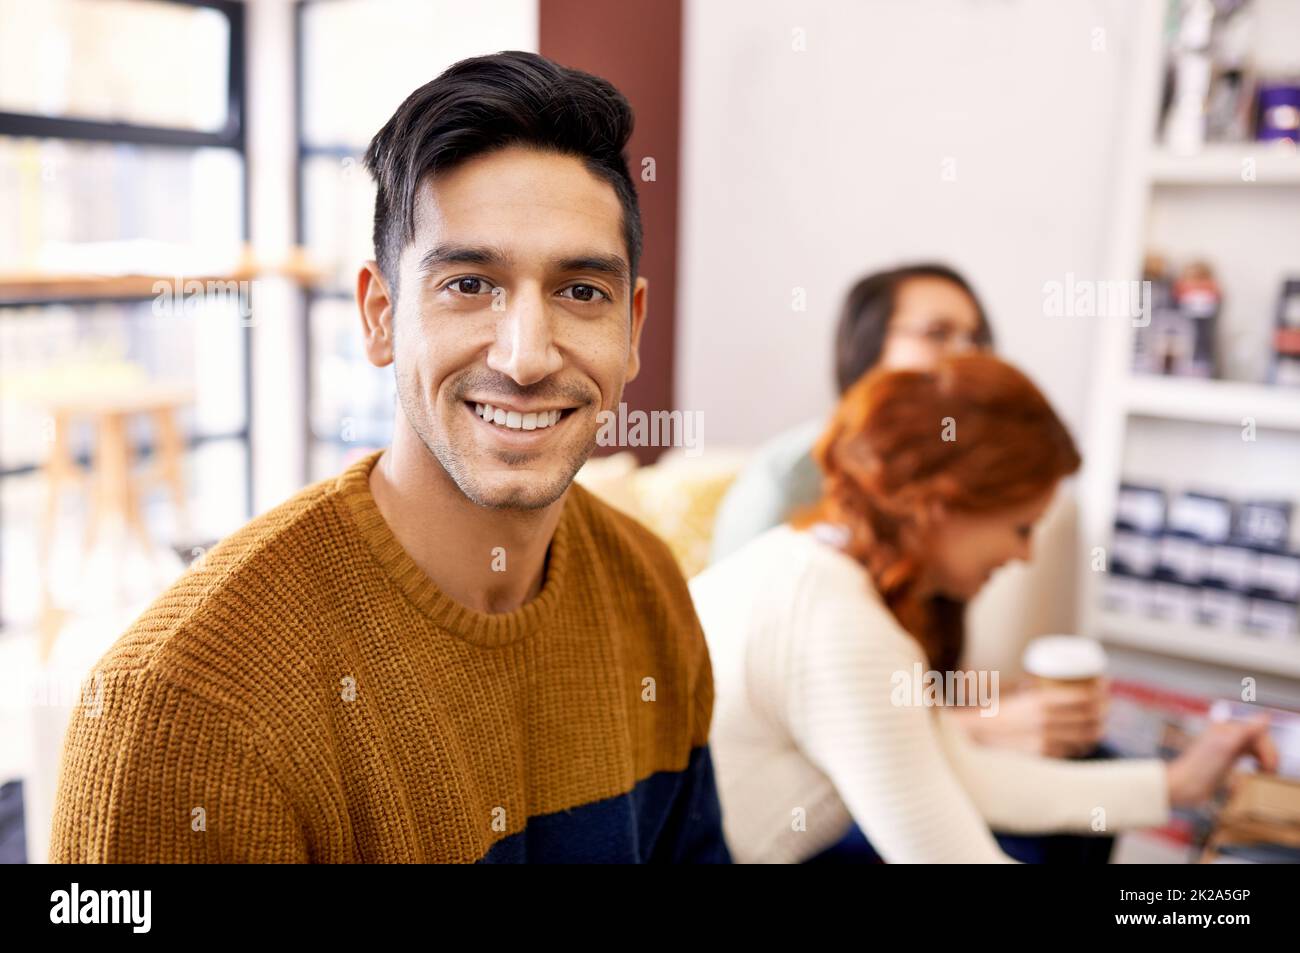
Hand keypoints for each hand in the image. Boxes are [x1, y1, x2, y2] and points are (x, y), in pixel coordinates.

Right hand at [956, 680, 1108, 757]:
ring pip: (1087, 735)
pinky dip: (1086, 742)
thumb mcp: (1012, 686)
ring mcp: (1047, 741)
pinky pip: (1075, 749)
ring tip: (1102, 718)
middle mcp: (1047, 722)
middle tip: (1106, 699)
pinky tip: (1088, 736)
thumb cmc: (991, 706)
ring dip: (1100, 726)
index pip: (1082, 697)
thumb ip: (1028, 684)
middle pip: (1090, 716)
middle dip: (1105, 707)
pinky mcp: (1045, 755)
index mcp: (1039, 701)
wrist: (975, 732)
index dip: (1100, 690)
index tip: (1105, 683)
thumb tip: (1042, 678)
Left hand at [1165, 715, 1278, 808]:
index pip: (1257, 731)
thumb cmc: (1200, 767)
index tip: (1269, 766)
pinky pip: (1246, 755)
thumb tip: (1265, 717)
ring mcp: (1225, 748)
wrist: (1182, 786)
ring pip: (1253, 747)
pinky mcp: (1224, 760)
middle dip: (1268, 754)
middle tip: (1270, 772)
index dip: (1267, 747)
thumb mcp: (1224, 747)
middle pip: (1257, 739)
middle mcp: (1226, 735)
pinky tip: (1257, 770)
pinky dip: (1256, 761)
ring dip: (1264, 758)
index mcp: (1226, 729)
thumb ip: (1244, 731)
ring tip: (1266, 773)